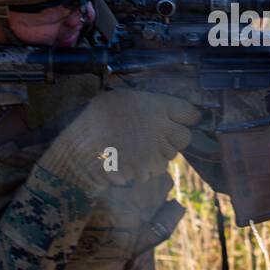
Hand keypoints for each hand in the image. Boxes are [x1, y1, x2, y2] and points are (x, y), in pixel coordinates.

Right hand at [37, 88, 200, 192]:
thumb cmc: (95, 118)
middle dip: (174, 138)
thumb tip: (162, 112)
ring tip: (137, 149)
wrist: (80, 148)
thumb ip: (147, 105)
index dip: (188, 117)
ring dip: (159, 154)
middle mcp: (162, 128)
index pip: (188, 112)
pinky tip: (130, 162)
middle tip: (158, 138)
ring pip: (170, 155)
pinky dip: (147, 168)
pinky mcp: (149, 170)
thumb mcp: (122, 99)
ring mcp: (156, 151)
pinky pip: (156, 170)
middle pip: (185, 137)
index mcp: (156, 106)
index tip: (185, 119)